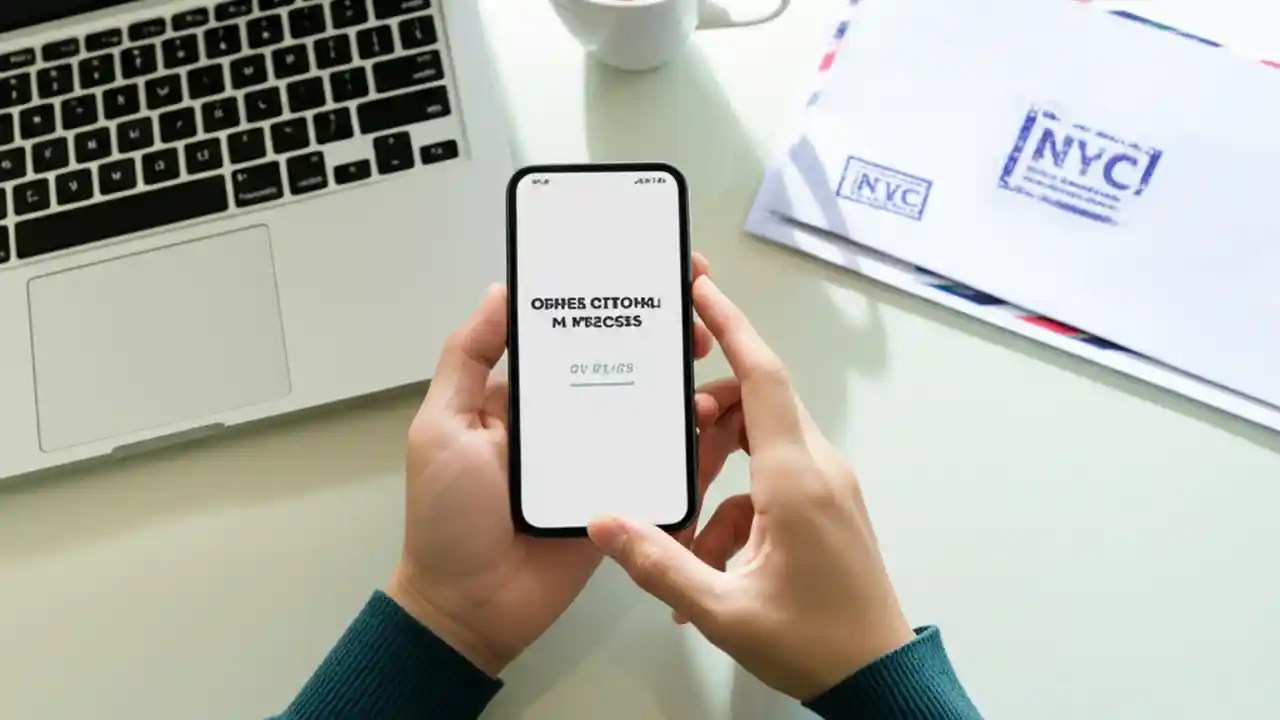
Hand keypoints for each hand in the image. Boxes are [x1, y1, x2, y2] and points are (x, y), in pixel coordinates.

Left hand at [388, 256, 718, 676]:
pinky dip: (685, 440)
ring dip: (680, 381)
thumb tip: (501, 291)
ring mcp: (595, 458)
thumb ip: (468, 360)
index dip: (607, 303)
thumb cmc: (447, 517)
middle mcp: (564, 420)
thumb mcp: (442, 426)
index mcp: (524, 397)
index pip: (571, 335)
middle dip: (660, 335)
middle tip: (693, 318)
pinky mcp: (619, 497)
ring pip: (646, 409)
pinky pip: (655, 461)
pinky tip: (708, 418)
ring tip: (706, 361)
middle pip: (621, 365)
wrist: (470, 608)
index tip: (646, 272)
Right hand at [588, 276, 915, 700]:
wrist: (878, 680)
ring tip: (687, 534)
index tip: (702, 292)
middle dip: (708, 414)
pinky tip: (712, 561)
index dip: (731, 328)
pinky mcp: (828, 507)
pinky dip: (737, 507)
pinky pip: (774, 483)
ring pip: (761, 445)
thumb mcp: (723, 610)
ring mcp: (829, 487)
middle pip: (757, 405)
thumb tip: (605, 525)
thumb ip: (659, 564)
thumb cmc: (815, 643)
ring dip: (717, 472)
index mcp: (797, 479)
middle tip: (668, 441)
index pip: (763, 377)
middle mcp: (820, 469)